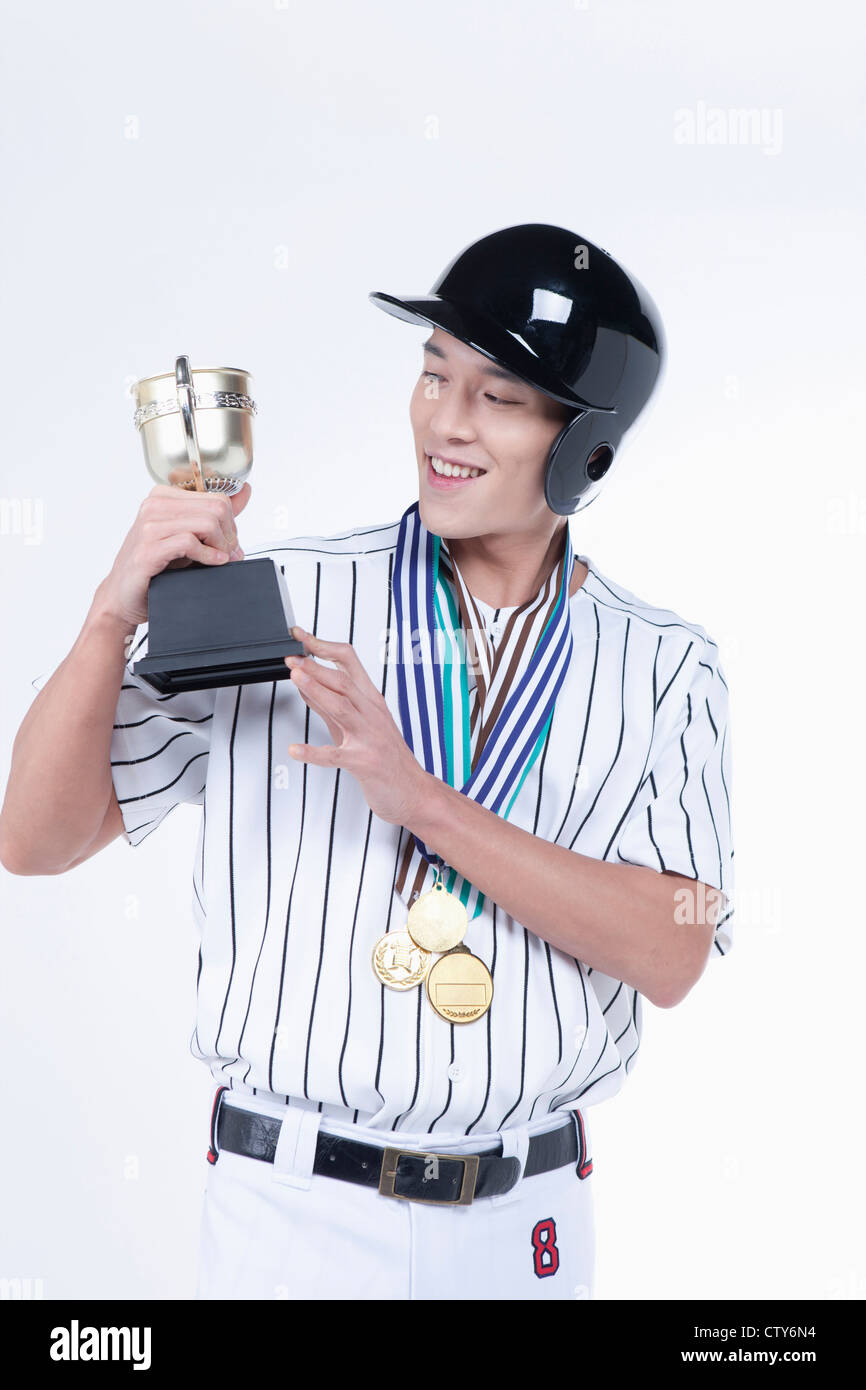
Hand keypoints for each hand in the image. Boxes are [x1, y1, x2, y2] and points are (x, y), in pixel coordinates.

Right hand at [93, 482, 251, 629]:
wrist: (124, 596)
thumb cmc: (155, 567)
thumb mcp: (189, 536)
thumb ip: (215, 515)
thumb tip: (245, 492)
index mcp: (164, 497)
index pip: (217, 497)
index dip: (232, 524)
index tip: (230, 543)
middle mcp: (154, 506)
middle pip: (216, 509)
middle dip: (230, 536)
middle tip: (229, 555)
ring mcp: (149, 525)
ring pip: (207, 523)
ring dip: (221, 546)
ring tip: (220, 561)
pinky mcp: (148, 548)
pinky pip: (190, 542)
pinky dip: (208, 555)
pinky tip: (211, 564)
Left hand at [285, 626, 430, 826]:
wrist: (412, 791)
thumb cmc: (387, 757)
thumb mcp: (356, 724)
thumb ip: (329, 705)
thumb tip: (305, 683)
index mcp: (370, 700)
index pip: (349, 662)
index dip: (322, 646)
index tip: (299, 637)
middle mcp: (371, 714)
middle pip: (344, 681)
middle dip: (316, 667)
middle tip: (292, 658)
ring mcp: (369, 738)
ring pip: (342, 708)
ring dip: (317, 690)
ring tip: (296, 678)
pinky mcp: (364, 763)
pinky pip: (336, 756)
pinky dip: (313, 752)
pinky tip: (295, 750)